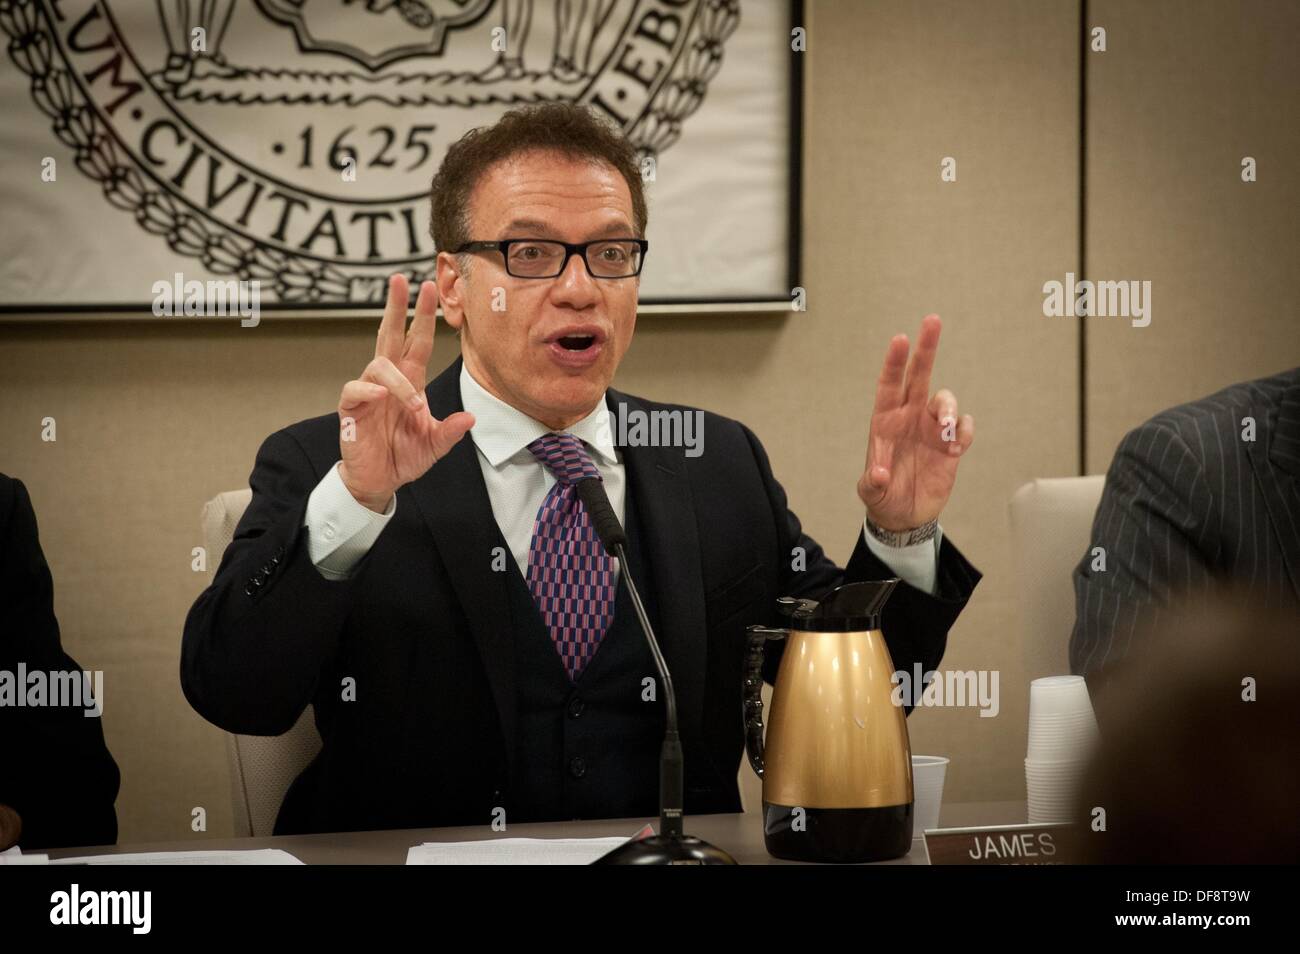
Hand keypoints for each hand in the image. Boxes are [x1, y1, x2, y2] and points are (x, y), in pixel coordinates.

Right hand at [337, 274, 474, 511]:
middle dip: (396, 307)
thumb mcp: (435, 445)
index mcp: (410, 381)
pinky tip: (380, 395)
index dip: (422, 316)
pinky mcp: (351, 410)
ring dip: (398, 380)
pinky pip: (355, 390)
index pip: (416, 341)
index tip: (428, 287)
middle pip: (389, 335)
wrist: (380, 481)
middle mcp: (389, 381)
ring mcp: (368, 393)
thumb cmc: (404, 457)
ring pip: (378, 365)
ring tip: (414, 402)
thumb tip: (470, 418)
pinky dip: (368, 390)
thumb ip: (450, 432)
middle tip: (400, 280)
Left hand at [857, 314, 973, 530]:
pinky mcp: (950, 445)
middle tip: (932, 320)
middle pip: (920, 375)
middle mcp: (909, 417)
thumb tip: (880, 474)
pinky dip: (964, 433)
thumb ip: (873, 483)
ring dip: (948, 409)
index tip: (900, 339)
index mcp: (885, 421)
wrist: (905, 515)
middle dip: (926, 347)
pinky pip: (963, 427)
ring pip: (945, 400)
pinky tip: (956, 449)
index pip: (889, 384)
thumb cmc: (883, 498)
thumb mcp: (872, 493)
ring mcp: (931, 429)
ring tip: (944, 431)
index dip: (894, 362)